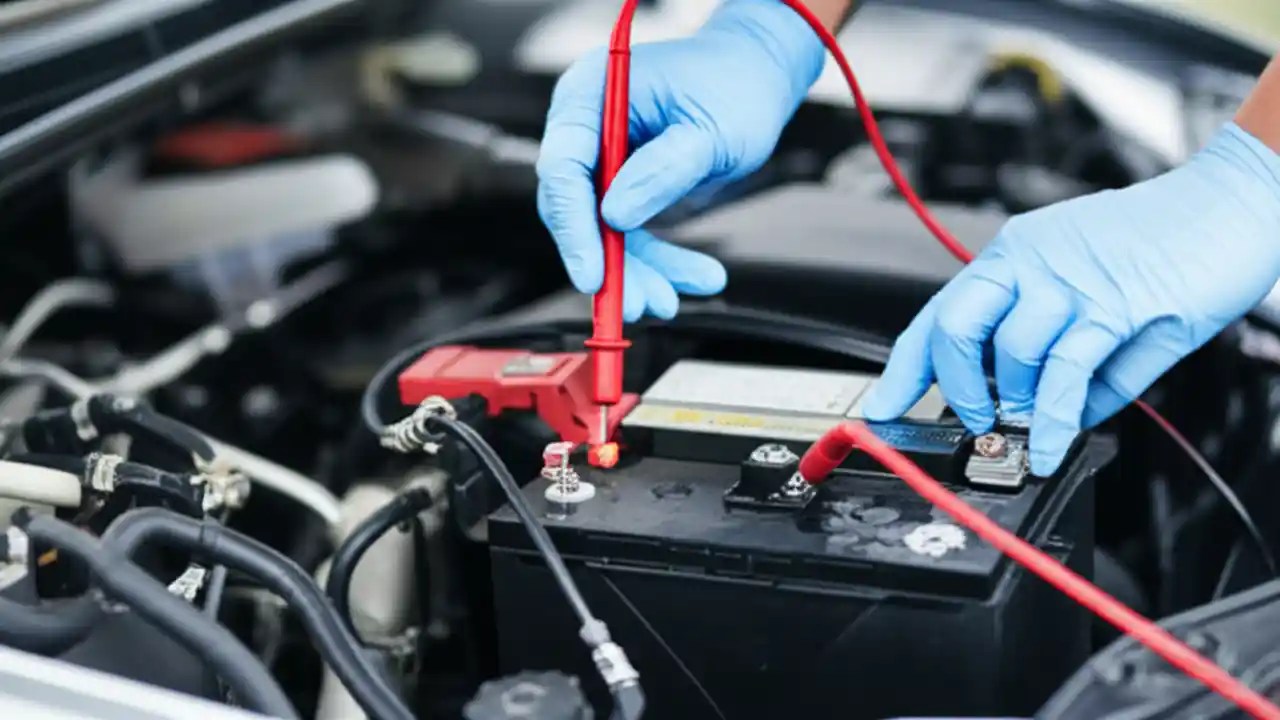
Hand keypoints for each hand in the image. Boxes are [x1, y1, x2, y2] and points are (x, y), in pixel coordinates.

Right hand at [536, 0, 824, 320]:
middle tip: (640, 304)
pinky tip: (696, 278)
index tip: (594, 276)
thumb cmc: (736, 85)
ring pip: (602, 233)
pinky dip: (658, 262)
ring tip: (669, 302)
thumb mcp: (710, 130)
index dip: (574, 229)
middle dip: (610, 264)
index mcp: (590, 96)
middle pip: (575, 209)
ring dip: (637, 273)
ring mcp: (602, 159)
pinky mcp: (623, 187)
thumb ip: (665, 169)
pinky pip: (629, 235)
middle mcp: (585, 127)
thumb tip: (615, 215)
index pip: (562, 169)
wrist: (756, 76)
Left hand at [862, 123, 1279, 474]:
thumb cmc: (1169, 240)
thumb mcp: (1097, 291)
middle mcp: (1031, 259)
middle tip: (975, 423)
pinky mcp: (1117, 304)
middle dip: (955, 389)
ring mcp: (1072, 280)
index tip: (880, 410)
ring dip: (1019, 407)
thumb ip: (1066, 352)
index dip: (904, 369)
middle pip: (955, 328)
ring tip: (1035, 430)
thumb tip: (1049, 416)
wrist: (1239, 198)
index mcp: (1015, 253)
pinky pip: (1068, 372)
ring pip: (1013, 355)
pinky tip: (1053, 445)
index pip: (939, 312)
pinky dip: (1056, 420)